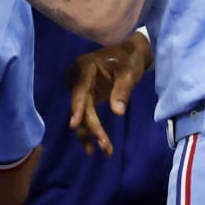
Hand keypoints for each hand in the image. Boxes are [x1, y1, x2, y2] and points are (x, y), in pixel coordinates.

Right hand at [67, 30, 152, 155]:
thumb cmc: (129, 59)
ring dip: (90, 133)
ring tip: (105, 151)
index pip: (80, 89)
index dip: (78, 107)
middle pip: (81, 106)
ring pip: (81, 114)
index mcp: (85, 67)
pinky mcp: (84, 96)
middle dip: (92, 127)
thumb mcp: (129, 73)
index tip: (74, 123)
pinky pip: (84, 114)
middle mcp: (77, 77)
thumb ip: (122, 91)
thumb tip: (118, 112)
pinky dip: (90, 129)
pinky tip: (94, 146)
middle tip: (105, 147)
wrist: (129, 53)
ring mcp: (79, 87)